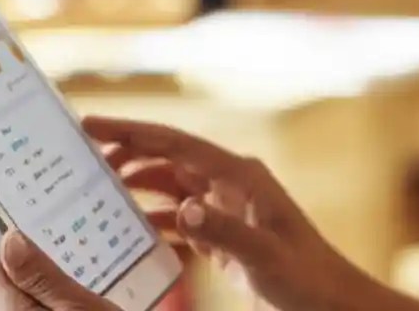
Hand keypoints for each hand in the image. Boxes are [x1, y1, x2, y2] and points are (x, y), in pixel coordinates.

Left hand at [0, 229, 119, 310]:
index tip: (10, 192)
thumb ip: (42, 276)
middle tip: (47, 217)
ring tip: (61, 248)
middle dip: (12, 245)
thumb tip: (7, 237)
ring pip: (2, 291)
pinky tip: (61, 289)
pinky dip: (31, 294)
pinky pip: (13, 307)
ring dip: (25, 271)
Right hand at [87, 117, 379, 310]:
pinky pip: (182, 221)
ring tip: (97, 193)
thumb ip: (224, 231)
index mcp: (240, 176)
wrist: (335, 306)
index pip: (175, 144)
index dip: (132, 132)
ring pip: (172, 188)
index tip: (91, 124)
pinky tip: (129, 233)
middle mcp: (232, 185)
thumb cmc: (309, 281)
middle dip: (127, 155)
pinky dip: (154, 223)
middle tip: (82, 161)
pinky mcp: (227, 238)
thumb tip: (182, 207)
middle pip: (168, 159)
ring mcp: (229, 210)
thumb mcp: (265, 258)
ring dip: (137, 188)